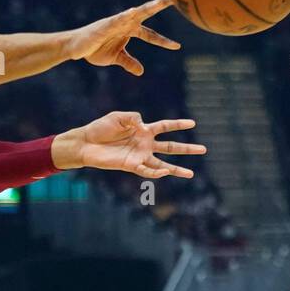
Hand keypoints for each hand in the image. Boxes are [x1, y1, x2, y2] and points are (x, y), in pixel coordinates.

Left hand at [52, 111, 205, 178]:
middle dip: (187, 148)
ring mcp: (139, 156)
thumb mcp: (118, 116)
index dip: (178, 124)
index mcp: (143, 130)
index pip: (165, 126)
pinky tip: (165, 172)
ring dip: (176, 169)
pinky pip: (146, 170)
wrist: (85, 142)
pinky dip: (155, 173)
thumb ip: (133, 117)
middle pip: (170, 147)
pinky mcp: (130, 165)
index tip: (193, 123)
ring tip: (191, 173)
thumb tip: (144, 126)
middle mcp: (144, 144)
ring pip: (162, 164)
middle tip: (204, 149)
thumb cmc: (100, 128)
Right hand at [64, 0, 179, 74]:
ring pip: (136, 13)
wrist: (75, 47)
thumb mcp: (116, 58)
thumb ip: (128, 62)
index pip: (151, 35)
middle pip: (146, 13)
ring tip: (163, 1)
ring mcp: (116, 22)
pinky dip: (126, 15)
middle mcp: (125, 23)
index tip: (177, 46)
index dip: (163, 41)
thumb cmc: (93, 49)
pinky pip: (117, 19)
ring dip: (149, 7)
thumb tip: (141, 72)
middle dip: (160, 6)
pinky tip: (134, 11)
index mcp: (129, 31)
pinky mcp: (105, 25)